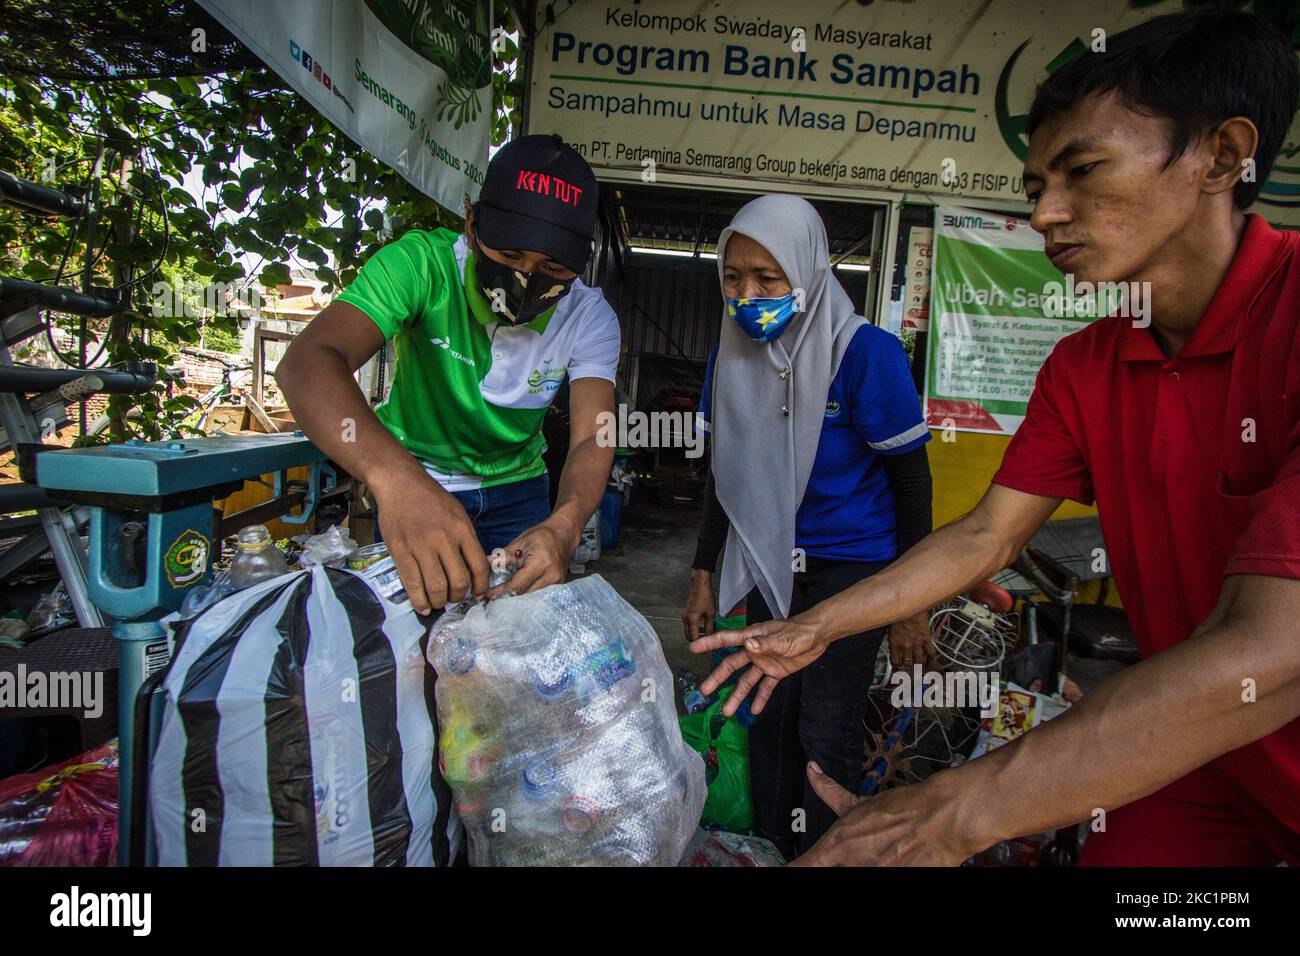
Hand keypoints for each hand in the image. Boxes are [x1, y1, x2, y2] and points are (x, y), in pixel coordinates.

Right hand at [370, 465, 488, 614]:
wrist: (400, 484)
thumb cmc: (431, 499)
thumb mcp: (458, 514)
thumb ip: (466, 539)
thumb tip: (474, 568)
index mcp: (462, 530)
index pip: (478, 566)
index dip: (480, 586)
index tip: (478, 594)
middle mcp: (444, 539)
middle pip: (458, 580)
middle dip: (459, 597)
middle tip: (455, 599)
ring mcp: (421, 546)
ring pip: (436, 586)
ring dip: (439, 601)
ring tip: (438, 602)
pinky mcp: (400, 551)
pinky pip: (412, 583)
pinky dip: (419, 600)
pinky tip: (422, 606)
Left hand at [488, 517, 574, 597]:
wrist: (564, 534)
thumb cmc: (542, 535)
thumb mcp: (520, 542)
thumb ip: (503, 556)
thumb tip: (485, 564)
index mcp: (540, 563)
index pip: (518, 585)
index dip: (501, 591)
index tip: (488, 595)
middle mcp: (551, 575)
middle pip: (525, 595)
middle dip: (507, 597)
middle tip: (492, 598)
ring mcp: (558, 582)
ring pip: (532, 598)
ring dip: (518, 598)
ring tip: (503, 597)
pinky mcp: (559, 586)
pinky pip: (540, 595)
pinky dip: (528, 595)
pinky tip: (519, 593)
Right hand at [681, 569, 717, 642]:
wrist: (699, 585)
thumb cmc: (705, 596)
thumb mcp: (711, 613)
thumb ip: (710, 626)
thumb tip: (710, 635)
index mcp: (692, 619)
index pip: (693, 637)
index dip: (700, 641)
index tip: (707, 641)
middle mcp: (685, 618)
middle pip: (688, 636)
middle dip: (696, 639)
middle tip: (705, 639)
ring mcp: (684, 615)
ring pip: (687, 630)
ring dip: (695, 633)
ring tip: (705, 631)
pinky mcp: (685, 613)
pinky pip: (687, 624)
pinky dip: (693, 627)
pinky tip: (701, 624)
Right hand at [688, 617, 828, 716]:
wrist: (818, 636)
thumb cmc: (799, 632)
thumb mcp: (783, 638)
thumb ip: (765, 643)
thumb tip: (747, 645)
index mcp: (753, 637)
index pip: (727, 640)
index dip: (709, 643)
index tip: (693, 647)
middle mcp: (755, 651)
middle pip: (732, 665)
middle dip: (718, 678)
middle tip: (704, 691)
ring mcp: (764, 662)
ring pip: (746, 681)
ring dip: (737, 695)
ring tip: (727, 711)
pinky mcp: (776, 672)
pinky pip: (765, 687)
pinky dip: (760, 698)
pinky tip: (755, 711)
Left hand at [790, 763, 976, 865]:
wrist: (943, 818)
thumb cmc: (902, 809)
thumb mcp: (859, 803)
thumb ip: (829, 792)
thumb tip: (811, 770)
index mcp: (836, 848)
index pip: (798, 869)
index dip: (792, 868)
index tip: (788, 866)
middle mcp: (850, 866)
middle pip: (821, 873)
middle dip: (826, 867)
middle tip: (844, 858)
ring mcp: (874, 876)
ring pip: (848, 881)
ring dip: (856, 868)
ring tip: (872, 857)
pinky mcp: (896, 883)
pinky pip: (879, 882)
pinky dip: (879, 870)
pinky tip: (886, 862)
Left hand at [888, 611, 935, 669]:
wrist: (910, 605)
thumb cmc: (899, 614)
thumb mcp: (891, 628)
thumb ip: (893, 639)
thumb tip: (893, 647)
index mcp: (894, 642)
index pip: (894, 661)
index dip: (897, 666)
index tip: (898, 667)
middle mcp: (905, 645)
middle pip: (907, 663)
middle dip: (908, 666)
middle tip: (910, 667)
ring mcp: (917, 643)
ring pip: (919, 661)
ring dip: (919, 665)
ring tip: (920, 667)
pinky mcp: (926, 639)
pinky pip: (931, 652)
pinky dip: (932, 658)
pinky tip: (931, 659)